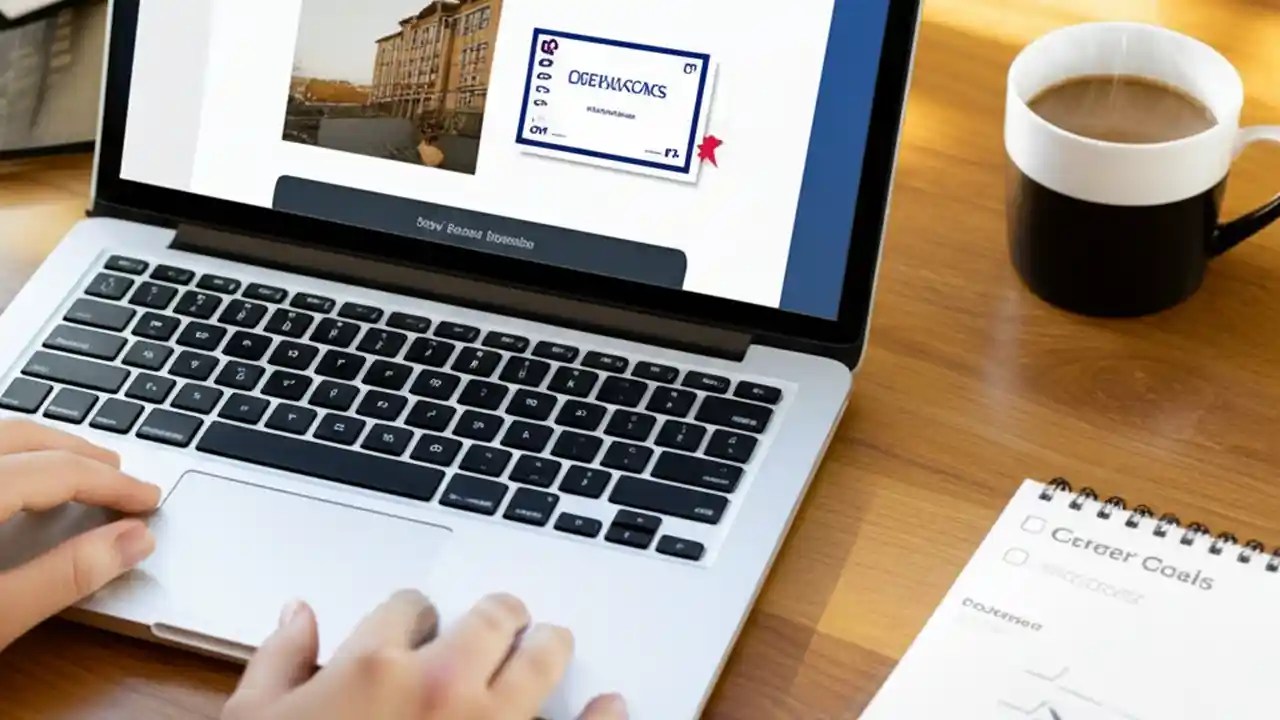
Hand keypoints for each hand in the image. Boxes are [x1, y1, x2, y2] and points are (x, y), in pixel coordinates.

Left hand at [0, 419, 160, 649]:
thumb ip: (64, 576)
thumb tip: (135, 542)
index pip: (59, 471)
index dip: (113, 485)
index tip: (149, 501)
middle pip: (25, 438)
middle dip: (81, 453)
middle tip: (121, 477)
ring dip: (42, 449)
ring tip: (75, 471)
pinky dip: (11, 458)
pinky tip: (18, 482)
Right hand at [224, 590, 627, 719]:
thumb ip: (278, 662)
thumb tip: (299, 615)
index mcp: (374, 667)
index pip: (410, 607)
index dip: (413, 613)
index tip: (416, 623)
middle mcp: (441, 687)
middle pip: (489, 619)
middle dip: (494, 614)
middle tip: (501, 617)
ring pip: (540, 659)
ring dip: (546, 645)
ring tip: (549, 642)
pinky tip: (611, 708)